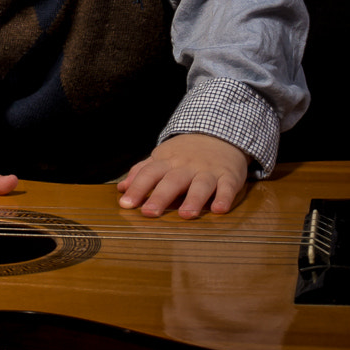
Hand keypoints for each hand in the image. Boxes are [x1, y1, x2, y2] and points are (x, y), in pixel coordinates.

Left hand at [117, 133, 250, 218]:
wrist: (219, 134)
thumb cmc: (186, 152)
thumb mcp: (162, 157)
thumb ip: (142, 172)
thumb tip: (121, 188)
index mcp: (168, 162)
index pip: (149, 174)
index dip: (137, 188)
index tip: (126, 204)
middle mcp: (187, 166)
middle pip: (172, 181)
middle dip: (160, 197)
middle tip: (149, 213)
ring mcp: (208, 171)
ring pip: (201, 184)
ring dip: (193, 199)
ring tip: (185, 215)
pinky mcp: (229, 175)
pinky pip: (227, 187)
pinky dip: (225, 198)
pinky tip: (219, 210)